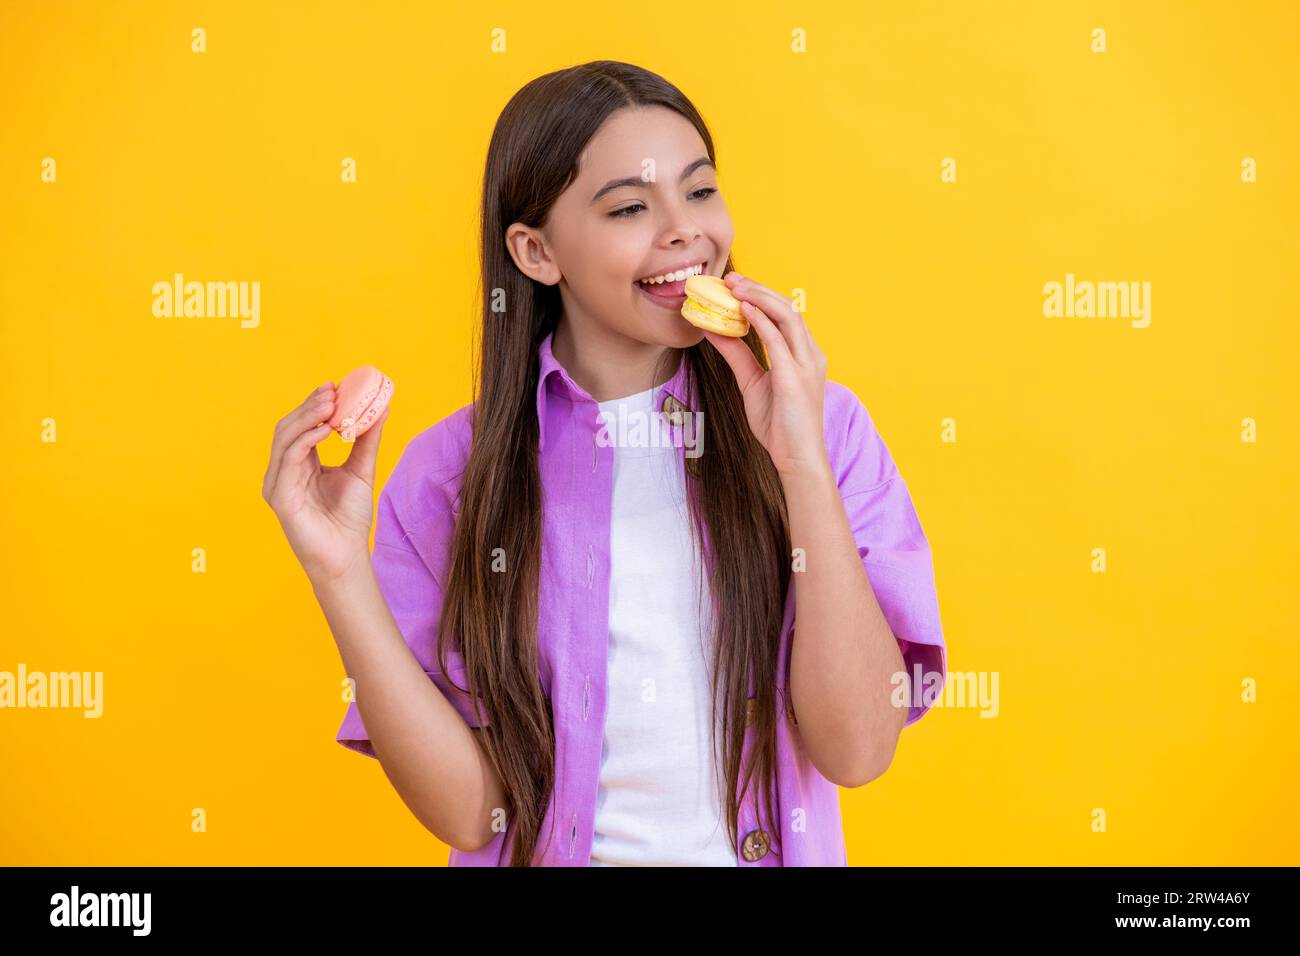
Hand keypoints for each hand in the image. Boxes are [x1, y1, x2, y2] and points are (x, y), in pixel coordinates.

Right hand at [261, 380, 389, 584]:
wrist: (347, 556)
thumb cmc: (350, 519)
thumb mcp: (362, 470)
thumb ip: (366, 440)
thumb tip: (381, 408)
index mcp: (299, 464)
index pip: (301, 426)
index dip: (314, 404)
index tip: (336, 386)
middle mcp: (284, 472)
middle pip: (289, 427)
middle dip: (310, 406)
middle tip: (333, 390)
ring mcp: (278, 484)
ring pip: (285, 438)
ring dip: (308, 416)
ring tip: (332, 403)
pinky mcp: (280, 498)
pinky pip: (289, 460)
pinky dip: (306, 440)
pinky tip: (327, 429)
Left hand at [700, 271, 830, 479]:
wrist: (797, 459)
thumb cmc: (780, 426)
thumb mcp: (752, 384)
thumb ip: (737, 356)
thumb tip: (714, 330)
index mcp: (805, 355)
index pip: (785, 314)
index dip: (761, 295)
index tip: (734, 286)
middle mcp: (810, 354)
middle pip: (788, 307)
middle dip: (758, 289)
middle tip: (730, 279)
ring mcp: (806, 365)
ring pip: (787, 316)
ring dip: (759, 297)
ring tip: (734, 288)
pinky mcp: (795, 378)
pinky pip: (778, 340)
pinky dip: (761, 321)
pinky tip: (743, 310)